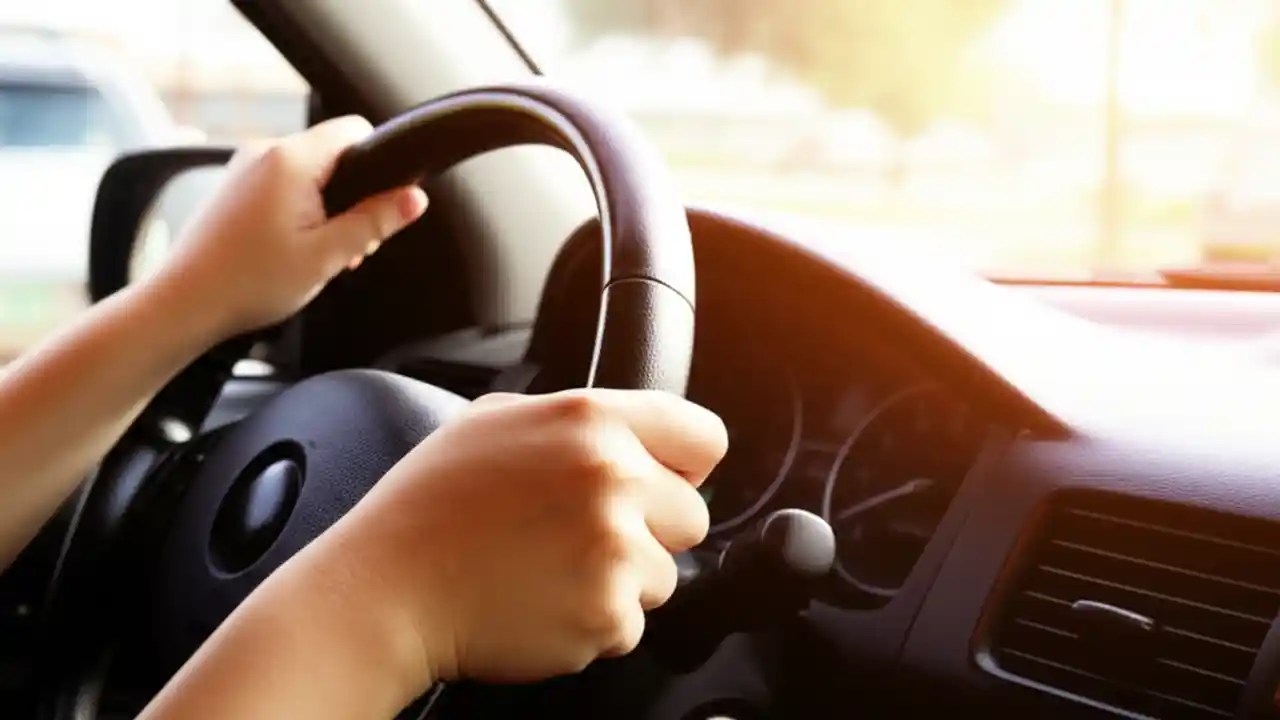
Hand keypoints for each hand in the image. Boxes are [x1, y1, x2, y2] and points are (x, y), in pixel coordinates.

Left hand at [152, 116, 428, 338]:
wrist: (184, 302)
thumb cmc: (250, 282)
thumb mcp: (327, 256)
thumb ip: (375, 221)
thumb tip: (416, 197)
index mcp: (290, 160)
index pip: (354, 130)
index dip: (379, 164)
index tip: (381, 206)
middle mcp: (265, 151)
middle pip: (334, 155)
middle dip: (352, 197)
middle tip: (347, 247)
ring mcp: (245, 166)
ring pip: (310, 173)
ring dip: (327, 208)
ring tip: (316, 255)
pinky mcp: (236, 185)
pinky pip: (284, 184)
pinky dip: (300, 211)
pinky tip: (293, 250)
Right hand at [301, 389, 726, 693]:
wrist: (385, 589)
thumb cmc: (431, 505)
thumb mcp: (497, 420)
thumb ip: (578, 419)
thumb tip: (636, 436)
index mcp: (591, 420)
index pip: (705, 437)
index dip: (684, 466)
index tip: (663, 483)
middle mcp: (613, 478)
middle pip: (692, 516)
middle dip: (650, 532)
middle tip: (579, 536)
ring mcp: (613, 550)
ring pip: (664, 577)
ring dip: (620, 582)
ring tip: (548, 569)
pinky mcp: (605, 614)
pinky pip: (630, 624)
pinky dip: (593, 623)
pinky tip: (540, 601)